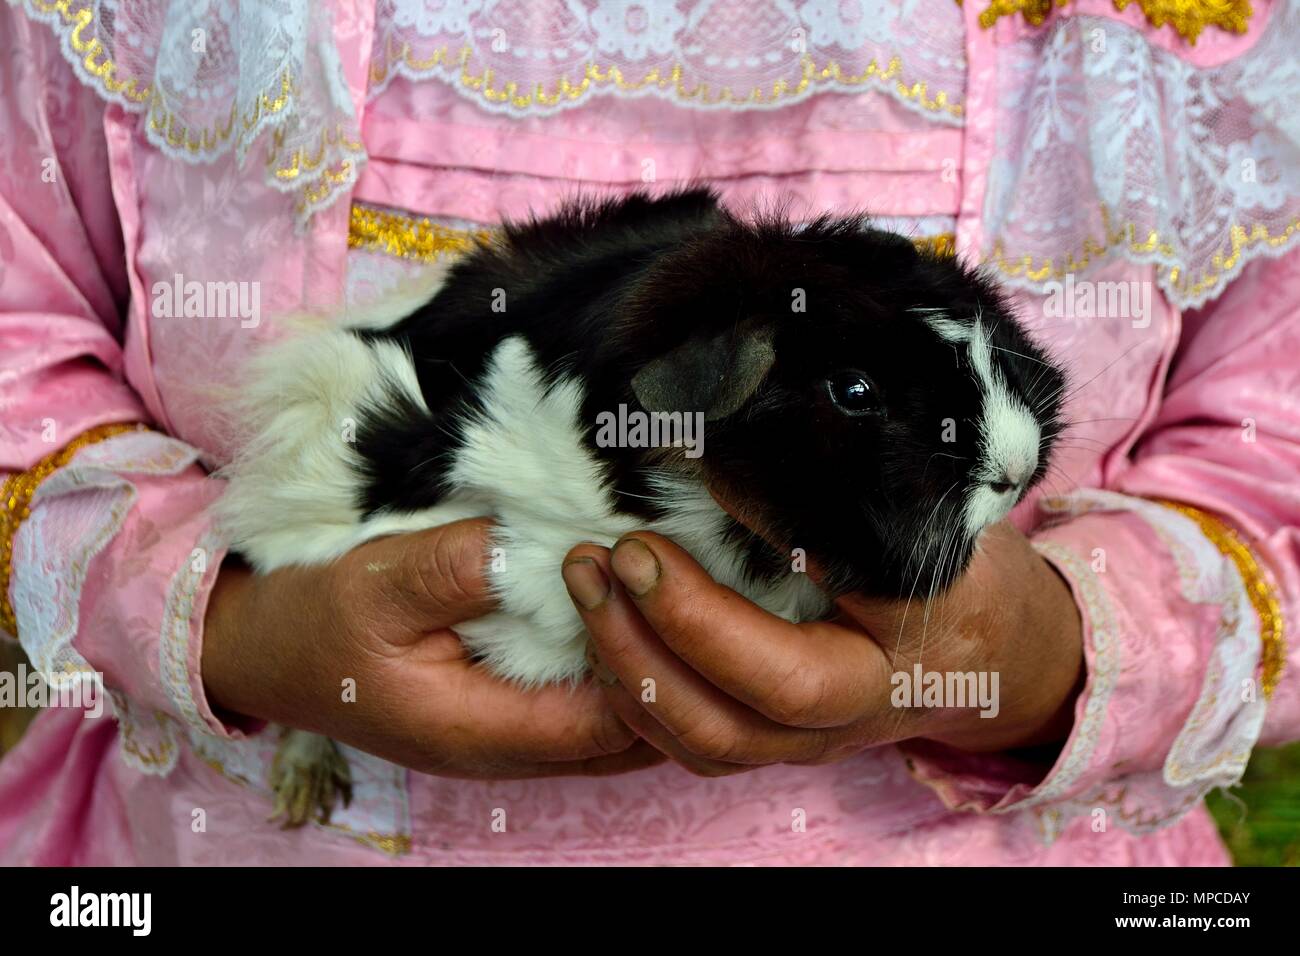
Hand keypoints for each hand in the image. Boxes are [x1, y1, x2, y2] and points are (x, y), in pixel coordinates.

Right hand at [202, 518, 661, 777]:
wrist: (259, 650)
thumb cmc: (314, 619)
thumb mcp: (376, 582)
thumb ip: (456, 568)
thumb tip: (536, 545)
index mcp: (479, 730)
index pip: (609, 721)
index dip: (650, 658)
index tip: (658, 584)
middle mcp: (503, 751)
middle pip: (627, 737)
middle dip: (663, 674)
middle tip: (681, 592)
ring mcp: (504, 739)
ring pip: (610, 729)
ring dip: (642, 672)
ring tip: (664, 600)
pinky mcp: (499, 715)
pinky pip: (580, 708)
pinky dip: (611, 669)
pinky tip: (622, 615)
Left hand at [560, 521, 1083, 776]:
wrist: (991, 649)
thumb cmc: (959, 558)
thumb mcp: (938, 506)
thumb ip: (856, 481)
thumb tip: (734, 422)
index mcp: (919, 634)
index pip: (834, 612)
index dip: (736, 581)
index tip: (687, 492)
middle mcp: (865, 705)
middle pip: (755, 704)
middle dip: (664, 632)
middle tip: (607, 553)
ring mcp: (818, 740)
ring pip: (712, 739)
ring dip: (632, 666)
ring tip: (584, 580)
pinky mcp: (779, 747)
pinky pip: (694, 749)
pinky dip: (635, 699)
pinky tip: (600, 633)